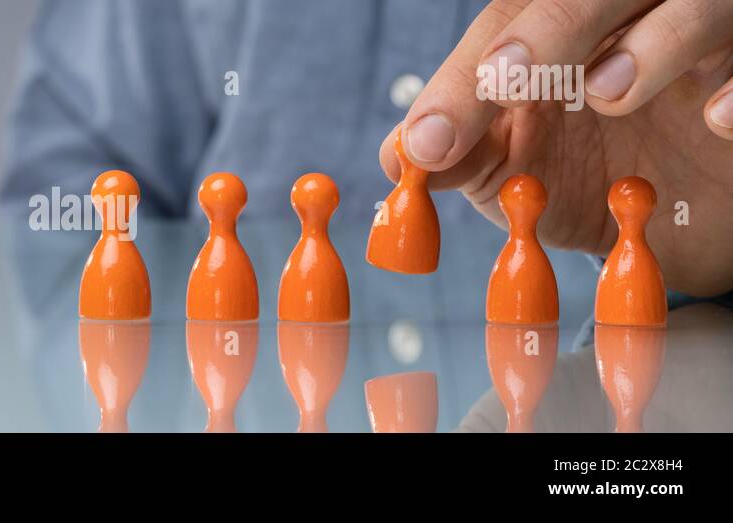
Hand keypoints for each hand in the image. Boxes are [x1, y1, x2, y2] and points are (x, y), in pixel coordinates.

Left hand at [380, 0, 732, 296]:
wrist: (691, 221)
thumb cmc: (598, 176)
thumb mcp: (520, 175)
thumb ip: (462, 158)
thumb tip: (396, 158)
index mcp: (560, 29)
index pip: (507, 24)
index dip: (465, 77)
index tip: (429, 142)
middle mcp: (634, 15)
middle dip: (548, 28)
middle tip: (506, 79)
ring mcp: (708, 33)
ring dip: (655, 39)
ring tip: (611, 92)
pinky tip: (717, 121)